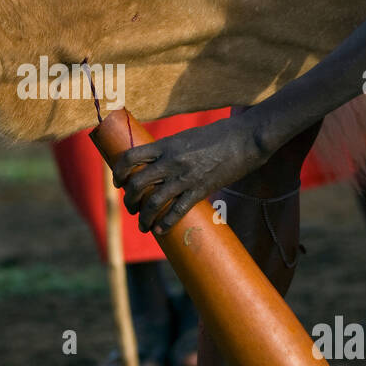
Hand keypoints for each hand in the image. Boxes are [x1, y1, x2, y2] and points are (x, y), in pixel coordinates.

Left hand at [111, 111, 271, 234]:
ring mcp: (185, 176)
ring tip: (143, 225)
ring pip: (154, 201)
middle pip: (137, 183)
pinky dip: (165, 224)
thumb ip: (170, 149)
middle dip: (129, 199)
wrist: (246, 138)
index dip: (119, 172)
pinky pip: (177, 211)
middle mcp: (171, 161)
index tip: (119, 183)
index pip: (130, 157)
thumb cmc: (219, 134)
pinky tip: (160, 230)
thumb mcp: (186, 137)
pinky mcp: (201, 189)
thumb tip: (156, 161)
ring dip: (144, 217)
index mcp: (165, 145)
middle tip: (131, 207)